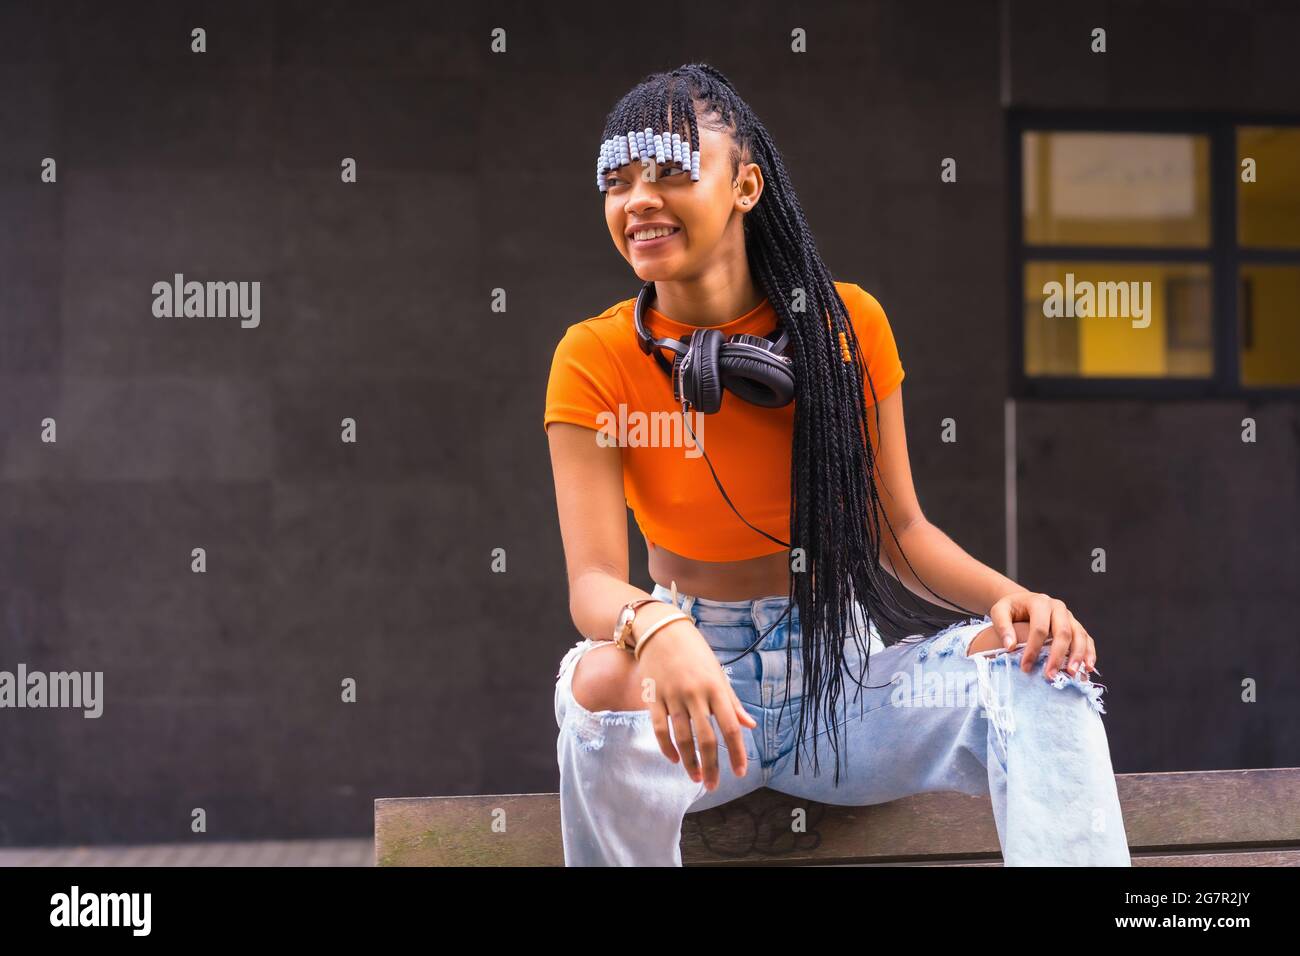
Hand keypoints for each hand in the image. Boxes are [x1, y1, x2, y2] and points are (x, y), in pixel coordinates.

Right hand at [635, 613, 757, 790]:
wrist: (661, 630)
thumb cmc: (695, 652)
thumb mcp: (718, 673)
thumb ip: (732, 702)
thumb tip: (750, 725)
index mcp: (716, 688)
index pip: (730, 727)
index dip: (737, 752)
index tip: (740, 772)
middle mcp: (696, 694)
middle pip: (706, 738)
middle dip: (712, 766)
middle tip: (713, 785)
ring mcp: (673, 696)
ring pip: (682, 737)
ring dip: (690, 761)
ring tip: (696, 777)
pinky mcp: (653, 697)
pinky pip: (659, 728)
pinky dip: (667, 747)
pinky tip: (674, 759)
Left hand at [988, 590, 1097, 680]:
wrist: (1023, 601)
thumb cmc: (1011, 609)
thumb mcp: (999, 611)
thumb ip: (1002, 627)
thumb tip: (1010, 647)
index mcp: (1039, 602)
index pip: (1039, 628)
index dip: (1033, 649)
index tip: (1025, 667)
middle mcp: (1058, 608)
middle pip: (1063, 632)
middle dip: (1058, 655)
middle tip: (1050, 675)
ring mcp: (1070, 616)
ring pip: (1079, 635)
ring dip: (1078, 656)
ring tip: (1072, 673)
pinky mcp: (1076, 625)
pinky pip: (1087, 639)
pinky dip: (1089, 653)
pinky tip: (1088, 668)